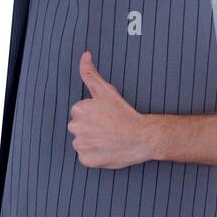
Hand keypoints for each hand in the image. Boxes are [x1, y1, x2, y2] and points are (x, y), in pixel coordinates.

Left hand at [67, 51, 151, 169]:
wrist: (141, 137)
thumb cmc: (125, 114)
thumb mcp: (106, 90)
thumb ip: (90, 73)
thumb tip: (85, 56)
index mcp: (78, 110)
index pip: (79, 112)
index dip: (94, 114)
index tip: (105, 116)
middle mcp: (76, 128)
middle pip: (78, 127)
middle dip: (90, 127)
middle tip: (108, 127)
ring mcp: (81, 145)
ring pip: (82, 142)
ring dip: (92, 141)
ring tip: (109, 138)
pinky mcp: (86, 160)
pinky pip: (86, 157)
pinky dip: (95, 155)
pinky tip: (107, 149)